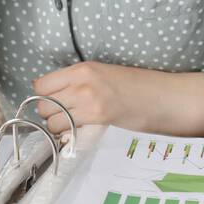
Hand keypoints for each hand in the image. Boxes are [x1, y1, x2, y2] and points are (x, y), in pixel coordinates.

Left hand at [30, 61, 203, 140]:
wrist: (161, 97)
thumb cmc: (135, 86)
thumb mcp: (102, 74)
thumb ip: (76, 81)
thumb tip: (51, 94)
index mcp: (81, 68)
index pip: (41, 85)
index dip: (43, 96)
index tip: (53, 101)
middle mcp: (81, 82)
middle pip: (43, 104)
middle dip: (49, 113)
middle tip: (63, 116)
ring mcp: (88, 101)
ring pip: (51, 121)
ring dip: (57, 127)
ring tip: (73, 125)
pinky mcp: (97, 118)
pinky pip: (66, 131)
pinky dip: (67, 135)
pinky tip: (80, 132)